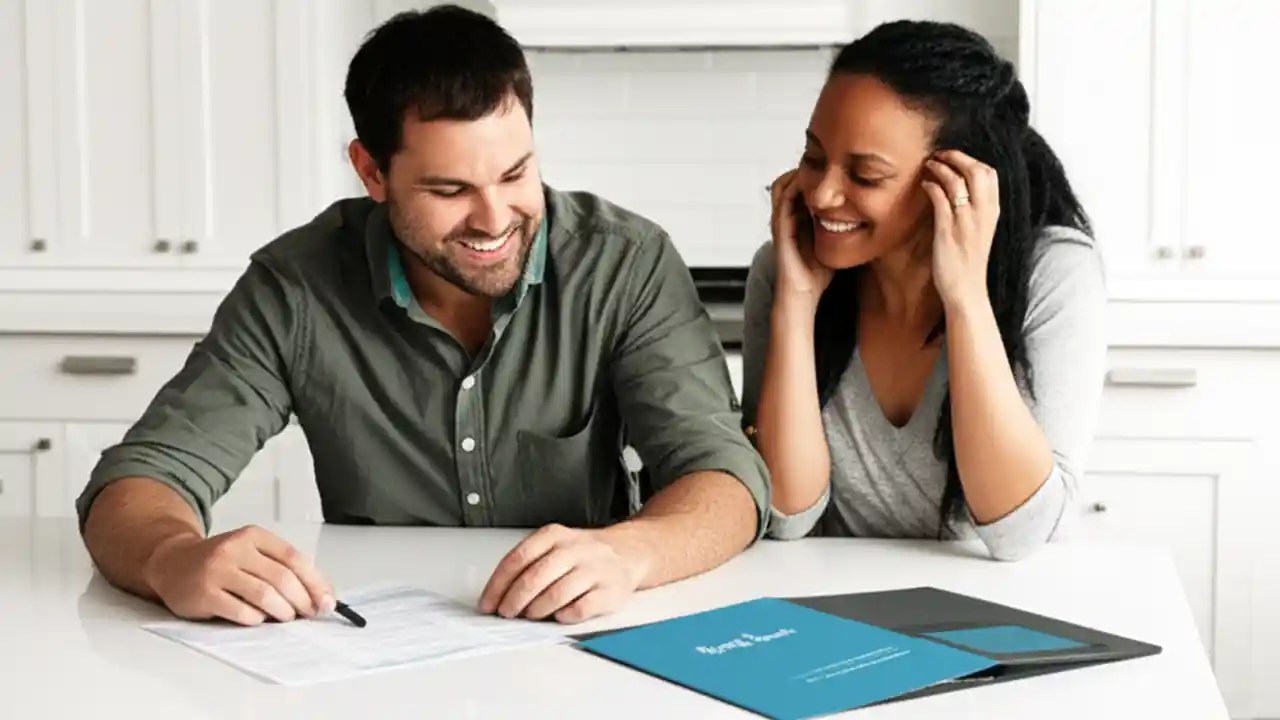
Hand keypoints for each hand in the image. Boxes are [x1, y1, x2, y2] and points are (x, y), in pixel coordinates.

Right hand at [143, 525, 335, 625]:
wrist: (171, 562)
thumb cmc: (220, 562)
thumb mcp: (250, 552)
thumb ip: (279, 567)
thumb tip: (317, 594)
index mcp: (254, 536)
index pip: (294, 558)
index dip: (315, 582)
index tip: (327, 601)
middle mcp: (235, 549)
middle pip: (282, 578)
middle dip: (302, 600)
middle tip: (309, 614)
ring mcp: (218, 570)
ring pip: (264, 594)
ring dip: (282, 611)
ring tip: (286, 617)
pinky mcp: (204, 593)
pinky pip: (239, 611)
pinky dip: (256, 619)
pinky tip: (258, 619)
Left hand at [477, 524, 646, 623]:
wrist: (627, 552)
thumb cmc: (582, 554)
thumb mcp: (554, 546)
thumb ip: (528, 565)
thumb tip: (499, 596)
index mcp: (554, 535)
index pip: (518, 558)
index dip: (498, 584)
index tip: (488, 603)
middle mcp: (575, 549)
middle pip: (536, 576)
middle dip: (515, 600)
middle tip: (506, 613)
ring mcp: (594, 569)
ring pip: (558, 593)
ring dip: (538, 610)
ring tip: (531, 615)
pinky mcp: (610, 590)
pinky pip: (582, 607)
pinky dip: (565, 615)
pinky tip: (559, 616)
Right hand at [769, 169, 833, 306]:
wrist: (802, 294)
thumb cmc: (818, 272)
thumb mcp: (836, 242)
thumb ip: (845, 227)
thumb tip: (871, 216)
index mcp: (798, 217)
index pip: (801, 184)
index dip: (815, 171)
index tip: (836, 164)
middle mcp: (787, 215)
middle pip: (789, 178)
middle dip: (806, 167)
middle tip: (827, 161)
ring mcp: (781, 220)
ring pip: (783, 184)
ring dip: (800, 174)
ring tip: (819, 168)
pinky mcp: (780, 228)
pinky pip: (784, 200)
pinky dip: (797, 188)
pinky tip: (814, 185)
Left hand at [921, 150, 999, 308]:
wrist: (966, 292)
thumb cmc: (969, 264)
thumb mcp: (981, 233)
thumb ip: (977, 212)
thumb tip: (963, 192)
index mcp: (993, 213)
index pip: (990, 174)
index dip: (971, 160)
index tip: (955, 158)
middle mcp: (983, 214)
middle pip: (977, 171)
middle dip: (957, 157)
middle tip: (939, 155)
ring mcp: (966, 222)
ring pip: (957, 181)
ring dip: (940, 168)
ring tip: (928, 165)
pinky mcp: (948, 231)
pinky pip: (940, 199)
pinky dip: (931, 186)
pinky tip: (924, 185)